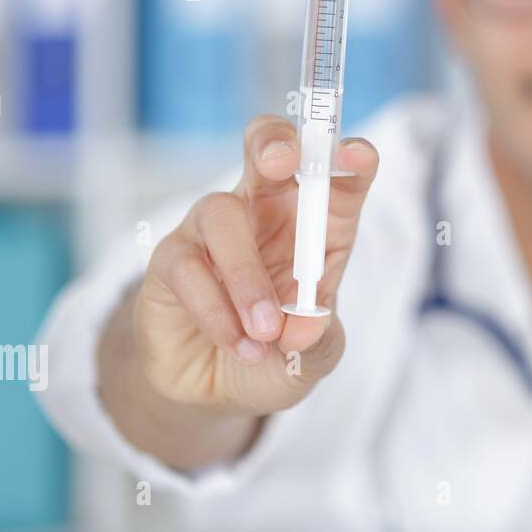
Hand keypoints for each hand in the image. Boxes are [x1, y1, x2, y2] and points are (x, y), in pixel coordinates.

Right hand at [132, 115, 378, 414]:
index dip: (351, 158)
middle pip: (266, 148)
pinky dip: (217, 310)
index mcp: (319, 221)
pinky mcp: (173, 258)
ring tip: (265, 330)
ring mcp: (215, 229)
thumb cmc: (277, 352)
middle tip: (281, 160)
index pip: (339, 176)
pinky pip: (188, 265)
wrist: (217, 389)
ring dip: (246, 275)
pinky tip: (239, 344)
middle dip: (274, 142)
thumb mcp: (313, 355)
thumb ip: (316, 339)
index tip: (358, 157)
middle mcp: (267, 210)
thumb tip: (301, 328)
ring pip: (222, 213)